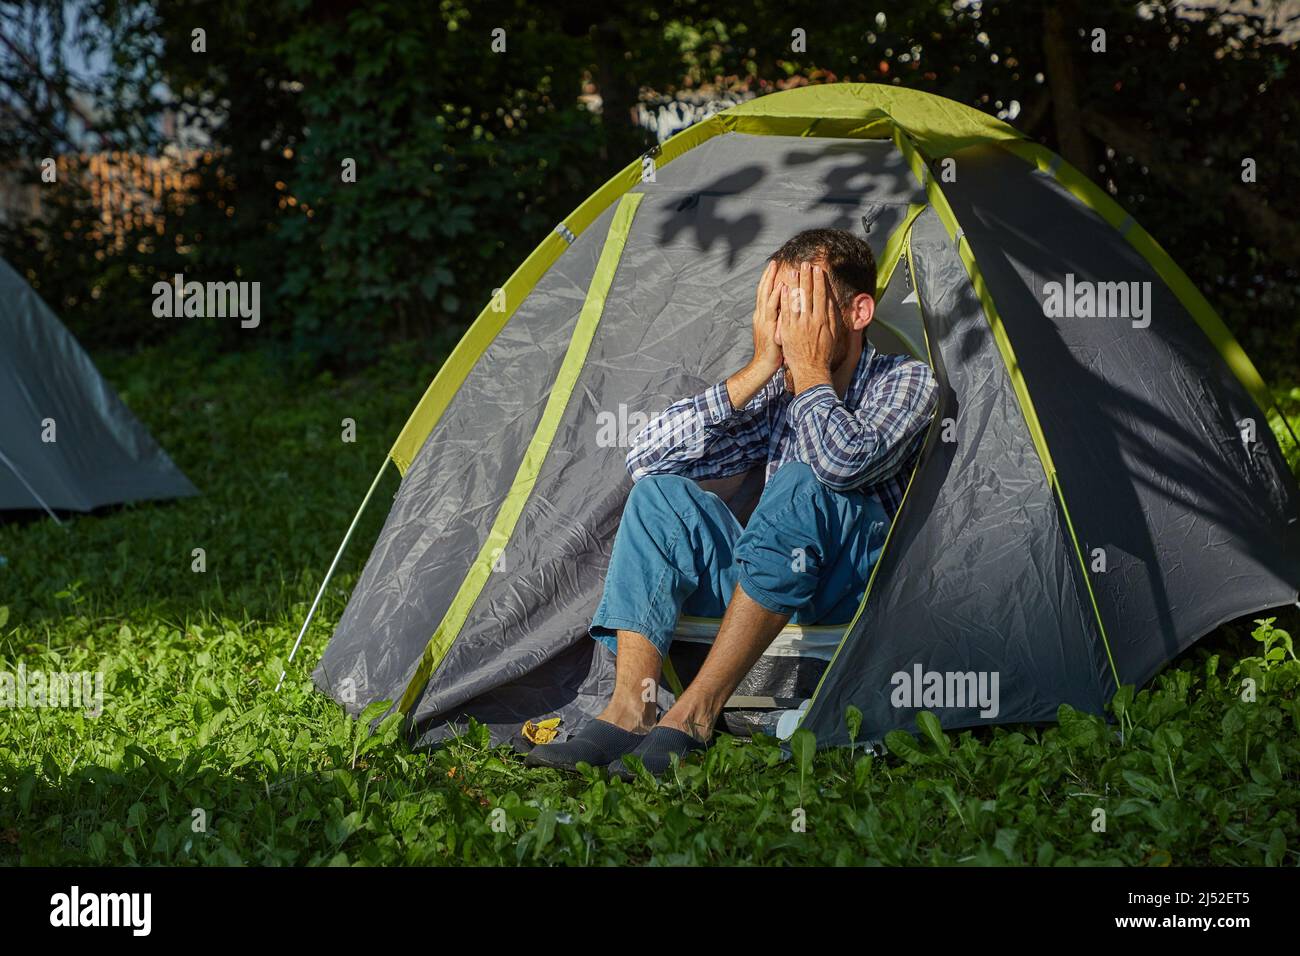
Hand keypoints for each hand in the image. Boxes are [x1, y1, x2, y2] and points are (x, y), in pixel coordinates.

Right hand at [726, 260, 782, 408]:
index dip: (768, 280)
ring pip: (765, 295)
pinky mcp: (768, 327)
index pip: (765, 294)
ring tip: (775, 267)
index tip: (774, 267)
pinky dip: (776, 296)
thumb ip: (778, 319)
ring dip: (770, 280)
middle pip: (763, 290)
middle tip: (773, 261)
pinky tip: (781, 286)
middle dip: (768, 275)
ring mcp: (763, 320)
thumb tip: (786, 309)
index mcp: (762, 316)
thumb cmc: (773, 351)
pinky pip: (772, 308)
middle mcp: (760, 315)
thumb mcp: (775, 331)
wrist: (764, 366)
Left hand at [780, 261, 841, 393]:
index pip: (821, 296)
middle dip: (806, 278)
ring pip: (796, 300)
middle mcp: (811, 320)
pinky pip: (785, 312)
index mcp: (824, 320)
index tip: (817, 270)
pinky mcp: (788, 331)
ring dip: (794, 284)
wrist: (811, 370)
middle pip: (809, 294)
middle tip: (804, 264)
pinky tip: (782, 288)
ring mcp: (798, 325)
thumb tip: (831, 299)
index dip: (819, 281)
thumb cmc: (822, 353)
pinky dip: (784, 299)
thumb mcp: (832, 333)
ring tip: (793, 271)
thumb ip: (832, 316)